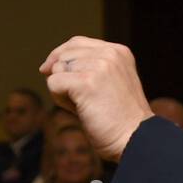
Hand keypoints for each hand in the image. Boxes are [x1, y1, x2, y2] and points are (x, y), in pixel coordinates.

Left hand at [39, 36, 153, 160]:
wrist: (135, 139)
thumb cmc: (119, 120)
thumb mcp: (110, 84)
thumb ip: (89, 69)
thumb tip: (49, 66)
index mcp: (118, 52)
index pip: (77, 43)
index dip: (59, 56)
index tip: (48, 70)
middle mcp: (110, 54)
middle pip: (63, 55)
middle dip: (63, 77)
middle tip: (82, 101)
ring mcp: (99, 66)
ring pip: (57, 69)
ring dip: (62, 91)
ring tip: (85, 107)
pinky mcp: (86, 82)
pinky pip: (54, 83)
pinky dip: (60, 100)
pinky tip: (79, 111)